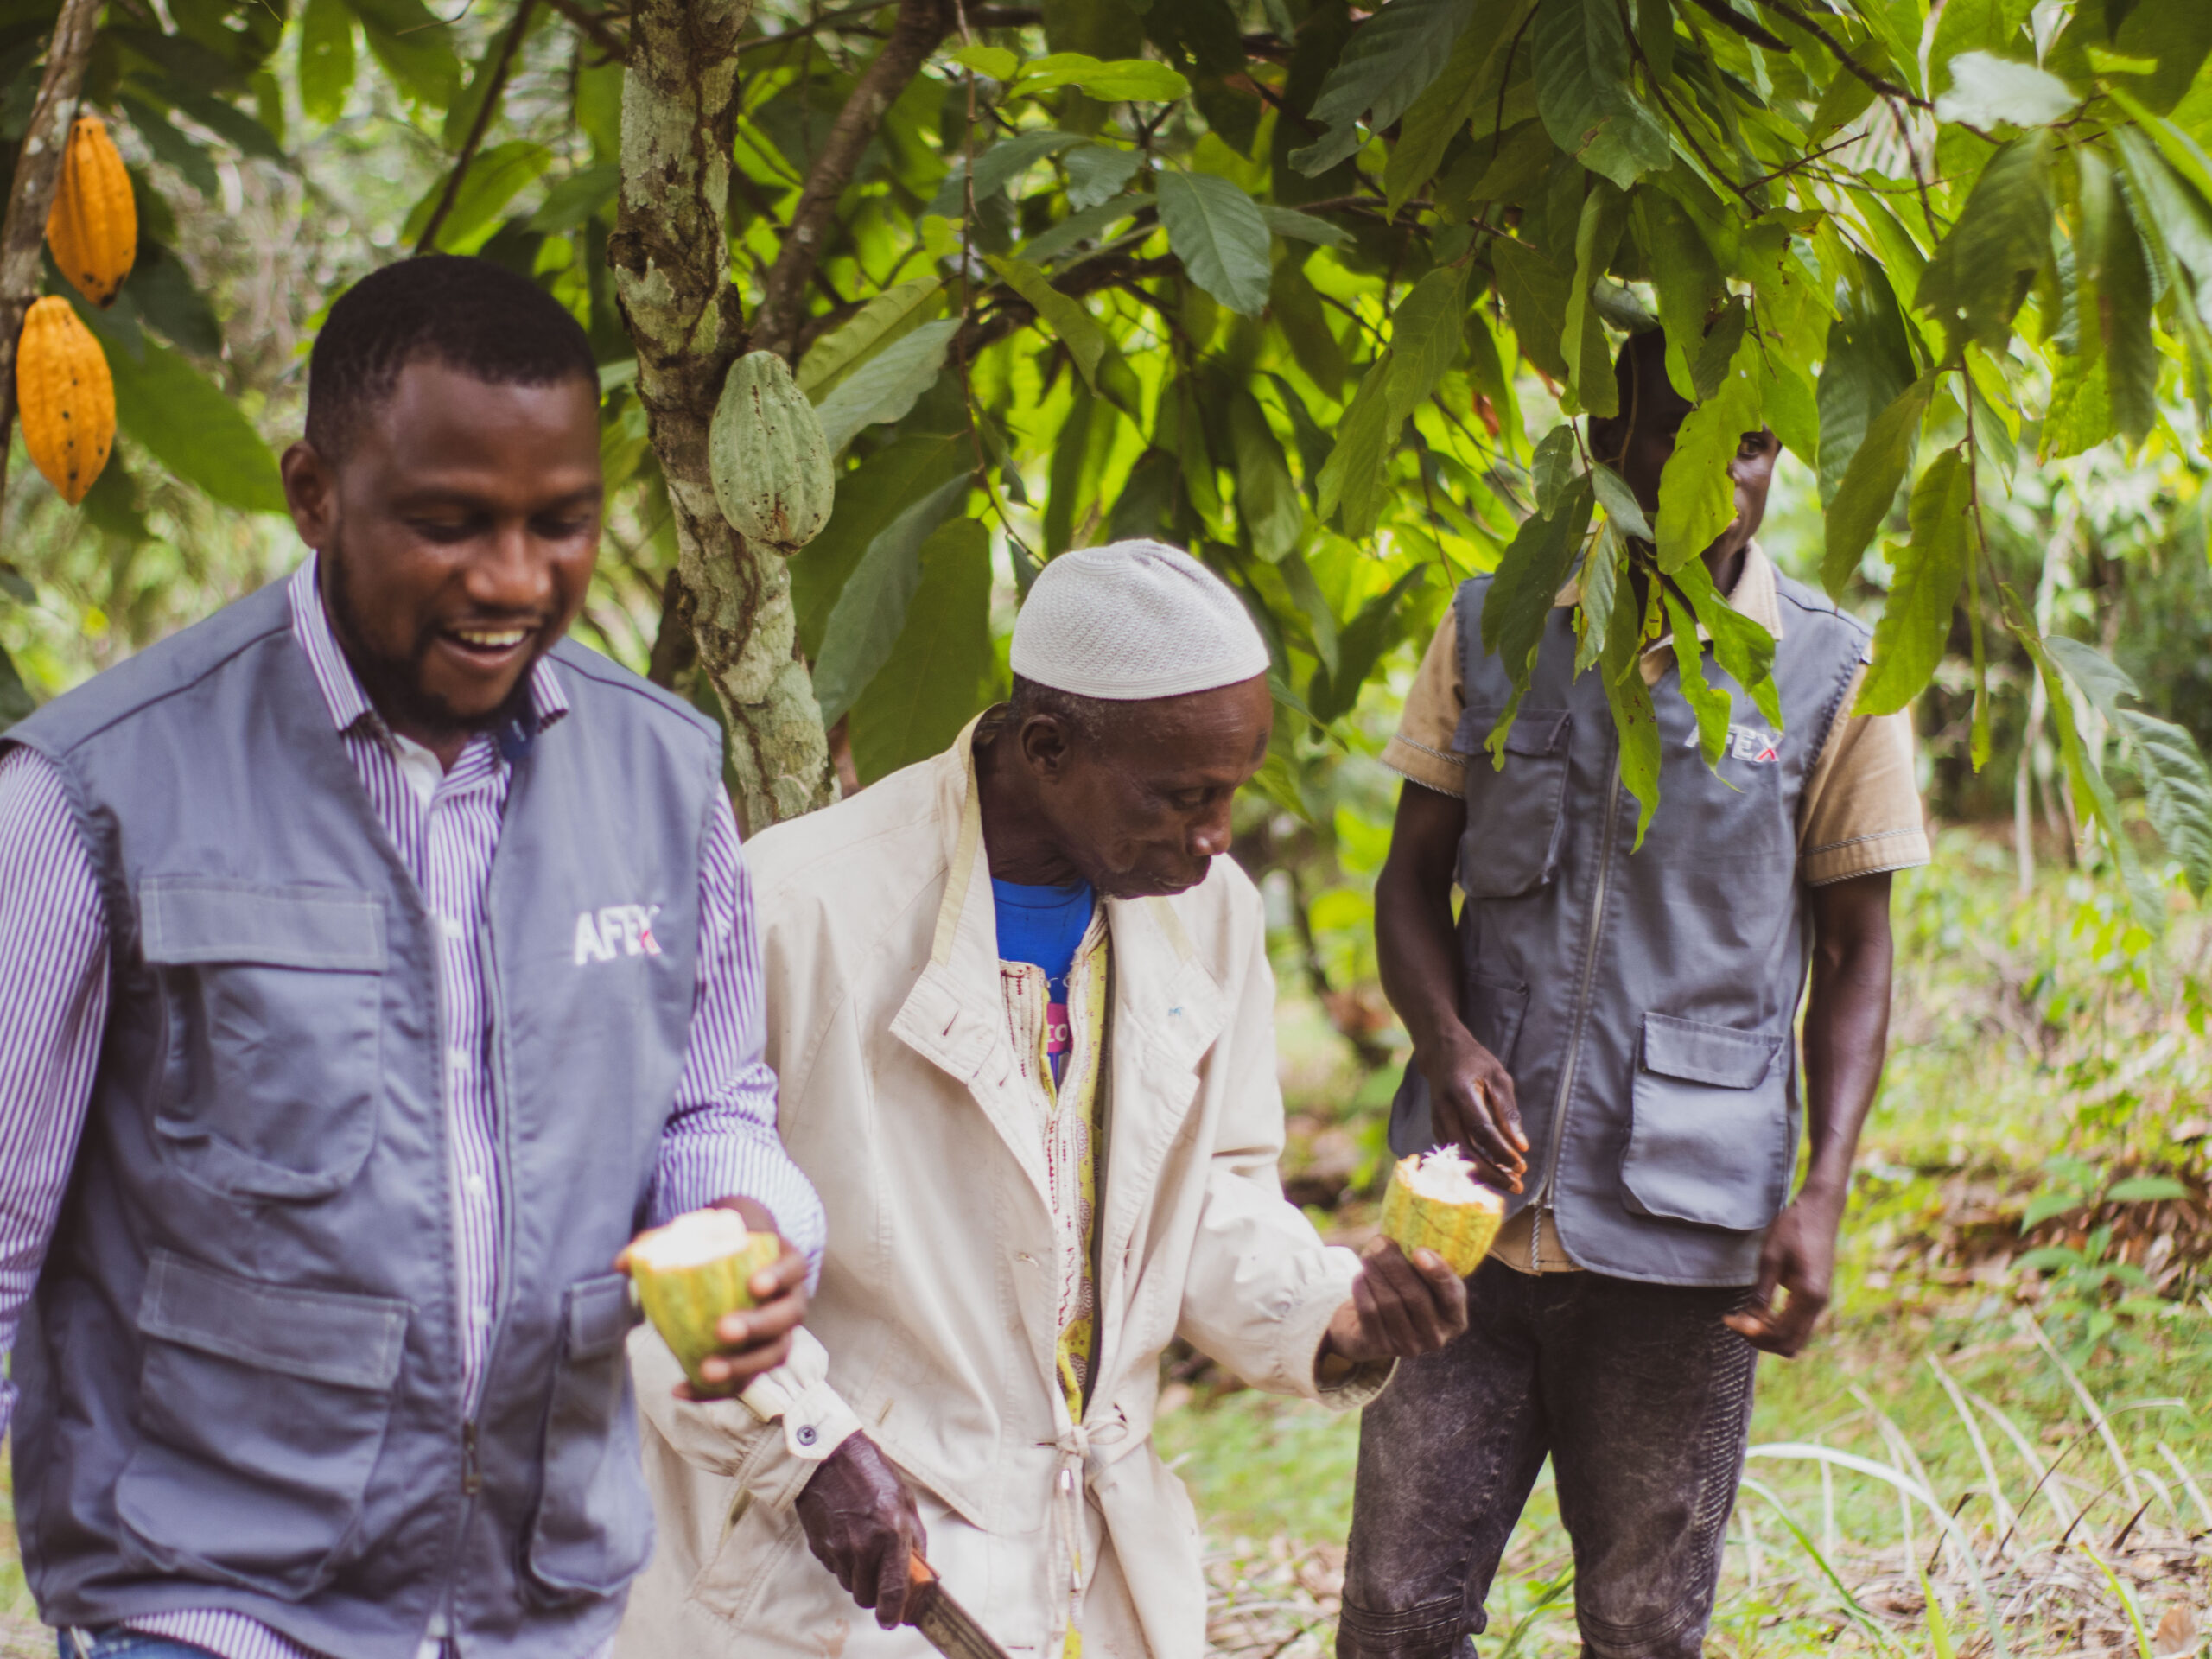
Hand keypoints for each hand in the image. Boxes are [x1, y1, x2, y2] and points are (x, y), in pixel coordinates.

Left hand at [616, 1197, 810, 1396]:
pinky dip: (716, 1390)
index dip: (778, 1277)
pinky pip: (745, 1379)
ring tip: (706, 1371)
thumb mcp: (700, 1235)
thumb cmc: (721, 1247)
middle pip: (786, 1317)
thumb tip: (622, 1263)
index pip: (792, 1268)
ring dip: (742, 1366)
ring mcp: (780, 1333)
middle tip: (722, 1330)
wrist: (739, 1265)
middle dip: (756, 1326)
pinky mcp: (759, 1359)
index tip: (753, 1286)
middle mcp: (791, 1300)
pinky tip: (682, 1389)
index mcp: (785, 1263)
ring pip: (772, 1354)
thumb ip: (663, 1242)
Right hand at [795, 1433, 928, 1628]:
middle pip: (866, 1597)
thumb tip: (921, 1569)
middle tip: (880, 1573)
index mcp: (891, 1535)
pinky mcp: (819, 1547)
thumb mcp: (905, 1502)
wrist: (829, 1457)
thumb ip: (915, 1539)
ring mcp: (838, 1549)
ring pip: (849, 1584)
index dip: (893, 1614)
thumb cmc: (871, 1474)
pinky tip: (846, 1536)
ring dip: (858, 1576)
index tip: (893, 1621)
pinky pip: (834, 1569)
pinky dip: (842, 1562)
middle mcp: (863, 1547)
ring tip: (863, 1545)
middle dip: (874, 1592)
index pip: (893, 1592)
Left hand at [1320, 1235, 1469, 1364]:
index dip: (1438, 1273)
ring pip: (1390, 1303)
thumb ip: (1423, 1261)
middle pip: (1415, 1297)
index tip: (1420, 1250)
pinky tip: (1360, 1275)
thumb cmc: (1401, 1294)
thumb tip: (1411, 1221)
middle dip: (1395, 1265)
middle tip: (1380, 1241)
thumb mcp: (1420, 1283)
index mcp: (1454, 1319)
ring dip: (1376, 1272)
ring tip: (1368, 1253)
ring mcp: (1407, 1347)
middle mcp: (1435, 1337)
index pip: (1452, 1296)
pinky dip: (1363, 1289)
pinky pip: (1369, 1312)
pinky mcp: (1379, 1348)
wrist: (1366, 1328)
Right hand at [1422, 1027, 1526, 1192]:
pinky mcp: (1436, 1127)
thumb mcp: (1498, 1078)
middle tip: (1517, 1185)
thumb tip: (1522, 1146)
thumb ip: (1509, 1112)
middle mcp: (1444, 1109)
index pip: (1482, 1130)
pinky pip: (1453, 1154)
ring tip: (1509, 1181)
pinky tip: (1493, 1171)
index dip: (1501, 1151)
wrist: (1441, 1053)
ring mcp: (1436, 1120)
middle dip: (1491, 1173)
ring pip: (1457, 1157)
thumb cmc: (1475, 1062)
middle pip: (1465, 1151)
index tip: (1521, 1166)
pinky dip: (1473, 1166)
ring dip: (1483, 1173)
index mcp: (1461, 1093)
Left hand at [1723, 1186, 1844, 1357]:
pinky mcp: (1816, 1295)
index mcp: (1809, 1296)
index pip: (1780, 1335)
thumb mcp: (1770, 1258)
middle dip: (1761, 1340)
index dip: (1752, 1334)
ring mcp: (1820, 1301)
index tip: (1730, 1319)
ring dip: (1770, 1334)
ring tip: (1746, 1317)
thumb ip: (1761, 1294)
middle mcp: (1819, 1305)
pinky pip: (1798, 1323)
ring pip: (1795, 1337)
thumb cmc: (1793, 1229)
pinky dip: (1779, 1324)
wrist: (1819, 1210)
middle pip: (1790, 1345)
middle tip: (1737, 1322)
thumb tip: (1749, 1323)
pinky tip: (1760, 1310)